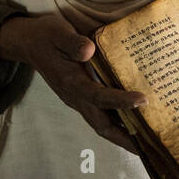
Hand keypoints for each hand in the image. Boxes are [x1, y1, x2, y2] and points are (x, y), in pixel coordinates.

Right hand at [0, 13, 145, 154]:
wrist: (30, 42)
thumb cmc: (47, 36)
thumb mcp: (58, 33)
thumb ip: (73, 43)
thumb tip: (89, 51)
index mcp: (71, 83)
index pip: (99, 97)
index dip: (120, 101)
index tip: (142, 100)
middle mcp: (75, 97)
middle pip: (102, 125)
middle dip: (125, 138)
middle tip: (149, 146)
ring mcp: (78, 99)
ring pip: (102, 124)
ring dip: (123, 134)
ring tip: (147, 141)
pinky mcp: (82, 96)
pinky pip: (102, 114)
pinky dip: (118, 121)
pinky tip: (134, 119)